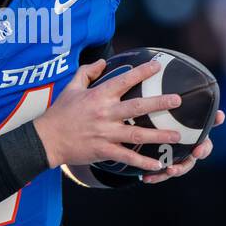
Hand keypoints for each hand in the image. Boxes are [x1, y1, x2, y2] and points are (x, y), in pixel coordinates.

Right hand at [34, 58, 182, 171]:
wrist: (47, 139)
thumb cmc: (59, 112)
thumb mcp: (71, 88)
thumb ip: (87, 72)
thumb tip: (102, 62)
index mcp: (98, 96)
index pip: (124, 80)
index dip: (142, 72)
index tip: (158, 66)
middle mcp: (105, 113)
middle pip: (137, 107)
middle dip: (160, 103)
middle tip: (178, 100)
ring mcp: (105, 133)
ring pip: (137, 133)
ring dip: (159, 135)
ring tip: (178, 135)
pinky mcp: (103, 150)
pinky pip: (127, 156)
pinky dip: (143, 161)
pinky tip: (158, 164)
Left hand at [142, 110, 224, 183]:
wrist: (162, 119)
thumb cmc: (181, 115)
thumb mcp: (189, 112)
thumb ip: (202, 113)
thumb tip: (221, 115)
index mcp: (198, 140)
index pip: (205, 147)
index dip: (202, 150)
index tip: (196, 151)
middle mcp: (189, 152)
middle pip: (188, 163)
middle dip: (181, 167)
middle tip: (172, 169)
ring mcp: (177, 159)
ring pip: (175, 170)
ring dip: (168, 173)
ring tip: (160, 173)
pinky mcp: (164, 163)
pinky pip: (161, 172)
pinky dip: (155, 176)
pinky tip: (146, 178)